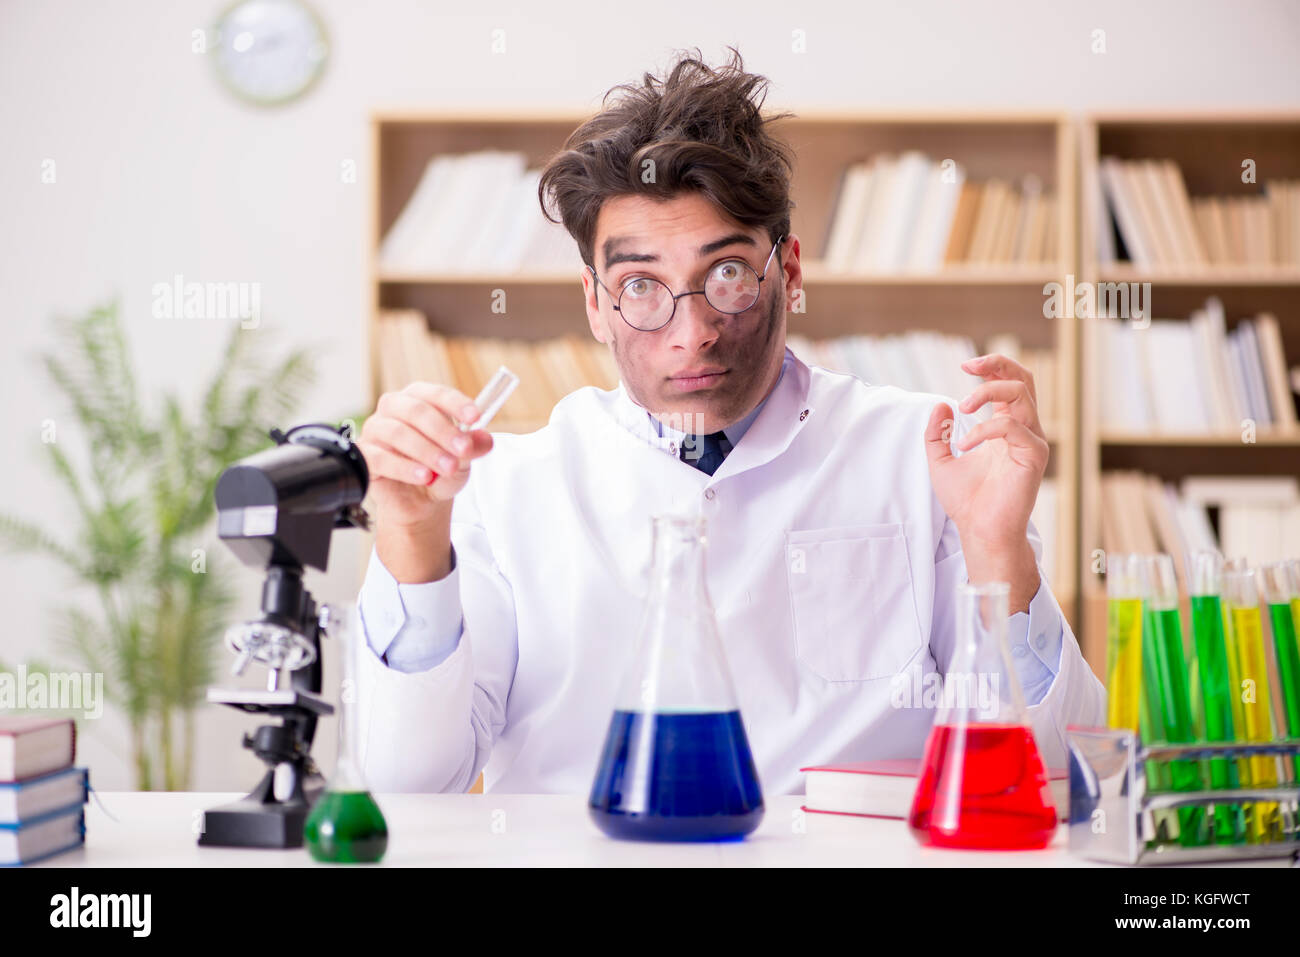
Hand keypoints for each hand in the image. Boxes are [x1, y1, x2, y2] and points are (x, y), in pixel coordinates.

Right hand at [356, 382, 493, 526]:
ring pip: (397, 432)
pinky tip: (424, 477)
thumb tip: (485, 439)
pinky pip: (380, 457)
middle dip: (443, 431)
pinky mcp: (365, 454)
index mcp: (419, 398)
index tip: (475, 417)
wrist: (421, 500)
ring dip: (427, 451)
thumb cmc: (440, 468)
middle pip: (415, 411)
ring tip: (447, 468)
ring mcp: (376, 429)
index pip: (435, 394)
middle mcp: (394, 408)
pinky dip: (405, 468)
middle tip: (463, 451)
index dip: (455, 404)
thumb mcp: (463, 458)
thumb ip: (473, 446)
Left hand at [924, 354, 1047, 607]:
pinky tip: (964, 445)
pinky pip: (1012, 427)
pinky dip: (984, 429)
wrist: (979, 530)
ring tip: (964, 407)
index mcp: (1005, 427)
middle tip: (968, 367)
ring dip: (988, 391)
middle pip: (1023, 379)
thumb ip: (937, 433)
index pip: (1009, 383)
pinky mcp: (1034, 456)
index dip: (991, 367)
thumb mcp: (939, 461)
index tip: (965, 365)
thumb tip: (940, 405)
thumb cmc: (966, 500)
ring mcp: (1032, 441)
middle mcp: (1024, 430)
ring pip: (1021, 394)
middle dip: (997, 365)